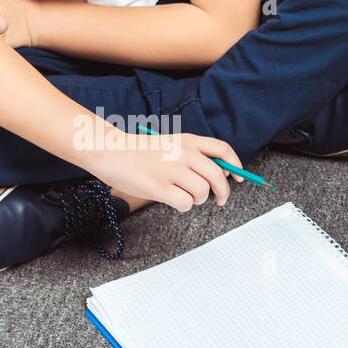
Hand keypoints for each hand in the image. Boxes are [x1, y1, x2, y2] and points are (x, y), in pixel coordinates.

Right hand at [88, 131, 244, 211]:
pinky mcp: (159, 187)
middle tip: (219, 200)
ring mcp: (171, 170)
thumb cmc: (142, 153)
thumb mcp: (172, 145)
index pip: (223, 150)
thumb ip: (195, 156)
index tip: (238, 178)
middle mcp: (183, 153)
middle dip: (223, 192)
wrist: (109, 151)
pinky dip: (183, 206)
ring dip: (198, 199)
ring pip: (202, 192)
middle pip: (217, 176)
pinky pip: (185, 204)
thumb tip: (222, 175)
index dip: (236, 165)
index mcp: (188, 141)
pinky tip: (172, 200)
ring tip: (184, 195)